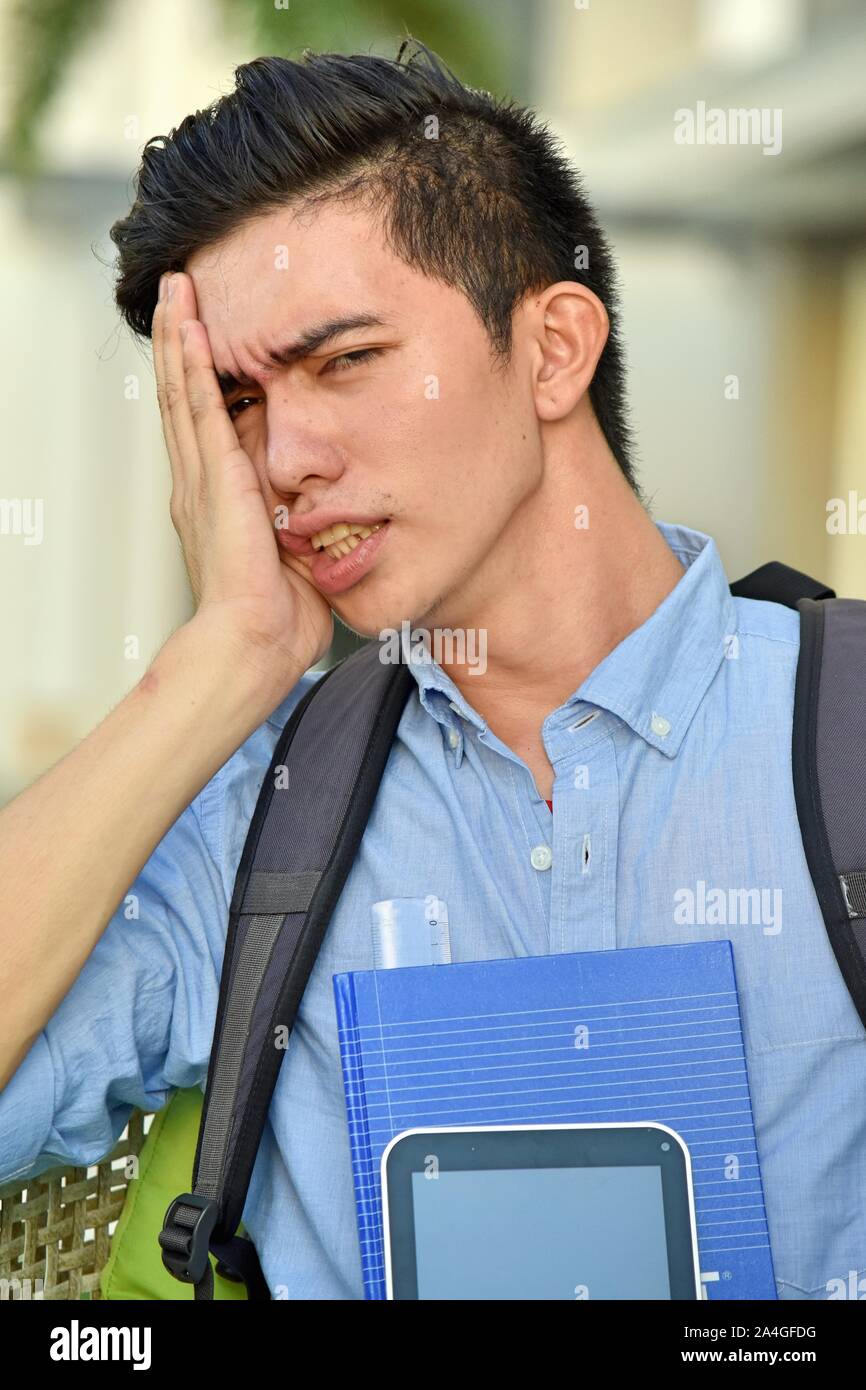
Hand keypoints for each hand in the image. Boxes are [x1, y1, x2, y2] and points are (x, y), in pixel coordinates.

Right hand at [152, 271, 333, 692]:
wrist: (254, 646)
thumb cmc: (279, 618)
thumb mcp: (294, 555)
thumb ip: (300, 523)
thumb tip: (328, 509)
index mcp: (215, 501)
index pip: (205, 424)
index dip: (201, 377)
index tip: (207, 337)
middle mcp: (198, 484)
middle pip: (183, 395)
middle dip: (183, 341)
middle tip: (181, 291)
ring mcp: (201, 480)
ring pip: (184, 391)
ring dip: (182, 338)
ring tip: (179, 289)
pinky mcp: (215, 482)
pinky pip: (201, 411)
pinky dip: (195, 367)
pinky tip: (193, 329)